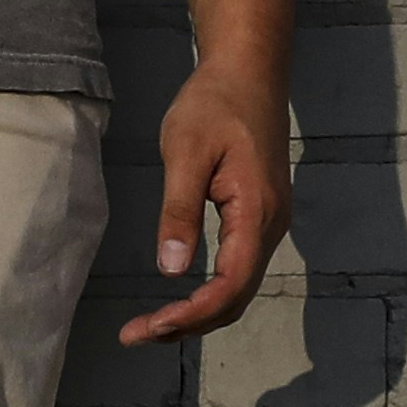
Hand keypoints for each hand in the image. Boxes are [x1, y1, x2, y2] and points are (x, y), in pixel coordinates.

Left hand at [115, 61, 288, 344]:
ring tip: (150, 327)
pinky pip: (237, 269)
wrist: (249, 71)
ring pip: (238, 287)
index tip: (151, 326)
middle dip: (189, 324)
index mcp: (256, 211)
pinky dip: (208, 293)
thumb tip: (170, 270)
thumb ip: (179, 211)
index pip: (231, 283)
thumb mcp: (186, 151)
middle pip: (236, 296)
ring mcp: (268, 223)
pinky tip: (178, 299)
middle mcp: (271, 225)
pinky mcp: (257, 217)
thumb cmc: (215, 104)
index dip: (193, 313)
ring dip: (198, 313)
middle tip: (135, 335)